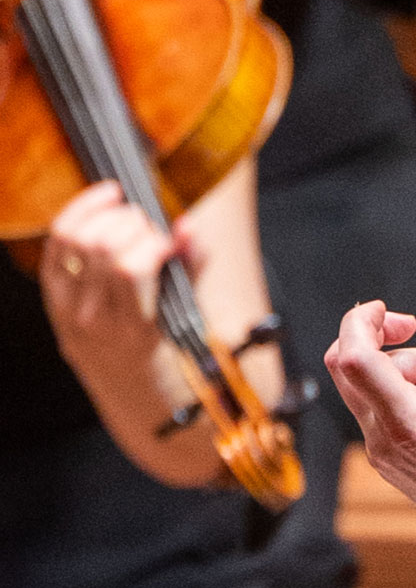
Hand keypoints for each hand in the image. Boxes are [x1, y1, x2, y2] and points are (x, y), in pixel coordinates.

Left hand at [38, 181, 186, 386]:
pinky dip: (77, 215)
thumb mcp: (184, 317)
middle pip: (99, 248)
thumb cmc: (164, 351)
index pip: (128, 270)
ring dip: (105, 215)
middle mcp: (91, 318)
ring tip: (129, 214)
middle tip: (149, 226)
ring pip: (74, 241)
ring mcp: (66, 307)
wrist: (127, 385)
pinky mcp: (52, 295)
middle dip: (129, 224)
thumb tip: (187, 225)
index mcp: (131, 329)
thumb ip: (190, 269)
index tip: (170, 243)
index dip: (152, 243)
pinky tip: (102, 202)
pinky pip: (55, 245)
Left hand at [325, 291, 415, 586]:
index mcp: (410, 426)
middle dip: (380, 339)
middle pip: (347, 368)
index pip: (354, 359)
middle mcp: (385, 442)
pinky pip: (377, 413)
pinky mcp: (392, 464)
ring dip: (401, 370)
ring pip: (364, 390)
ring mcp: (384, 456)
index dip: (362, 322)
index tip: (390, 309)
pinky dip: (402, 394)